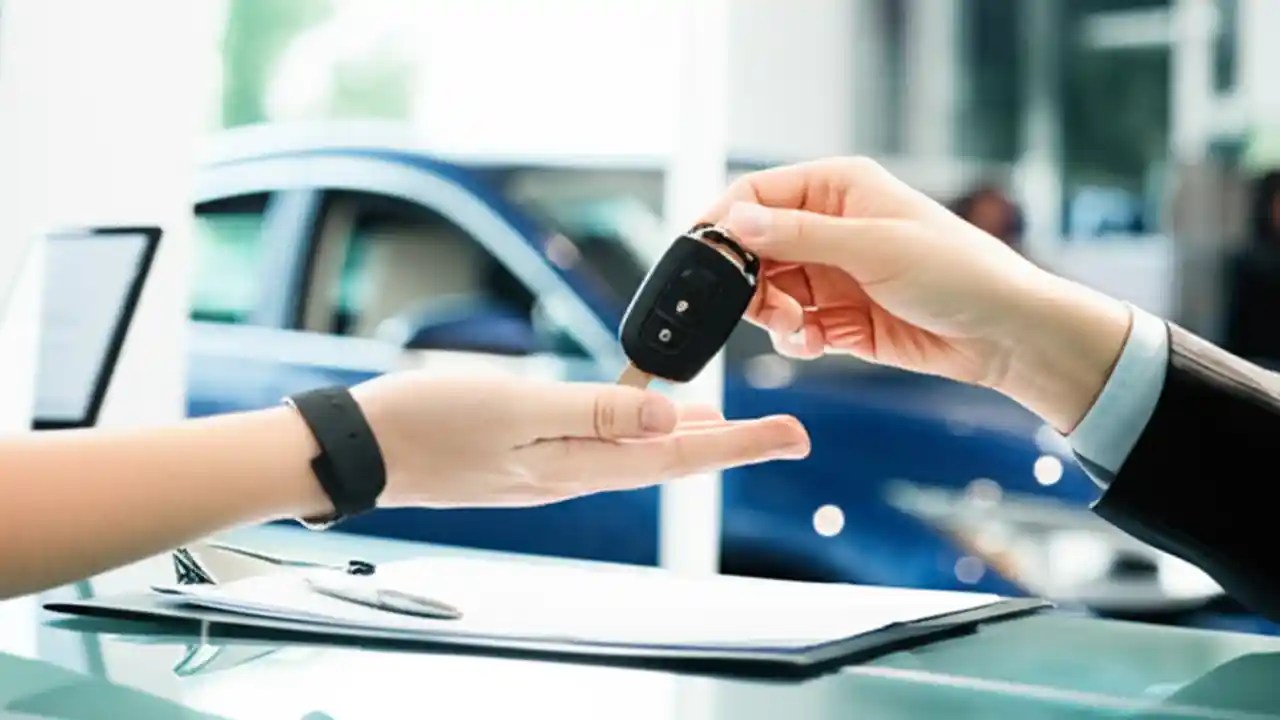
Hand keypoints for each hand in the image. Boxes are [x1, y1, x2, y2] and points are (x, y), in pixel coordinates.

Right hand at [350, 374, 809, 507]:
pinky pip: (605, 445)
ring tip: (732, 425)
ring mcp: (550, 467)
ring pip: (639, 453)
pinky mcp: (529, 454)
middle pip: (669, 459)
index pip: (677, 457)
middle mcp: (573, 472)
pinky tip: (647, 416)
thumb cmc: (429, 424)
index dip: (740, 446)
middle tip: (783, 433)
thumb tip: (667, 418)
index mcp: (577, 463)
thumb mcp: (515, 408)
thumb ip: (592, 410)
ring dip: (690, 439)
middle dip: (731, 445)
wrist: (363, 449)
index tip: (791, 437)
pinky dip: (641, 431)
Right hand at [700, 157, 1131, 432]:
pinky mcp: (839, 316)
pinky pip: (793, 326)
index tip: (706, 259)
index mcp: (837, 187)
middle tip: (764, 308)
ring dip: (773, 316)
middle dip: (750, 283)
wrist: (1004, 335)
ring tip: (800, 329)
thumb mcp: (873, 246)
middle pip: (754, 248)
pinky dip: (795, 338)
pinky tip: (816, 344)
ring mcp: (833, 272)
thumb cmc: (957, 273)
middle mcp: (829, 225)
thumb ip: (799, 235)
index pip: (756, 193)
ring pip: (768, 293)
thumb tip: (735, 220)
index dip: (725, 223)